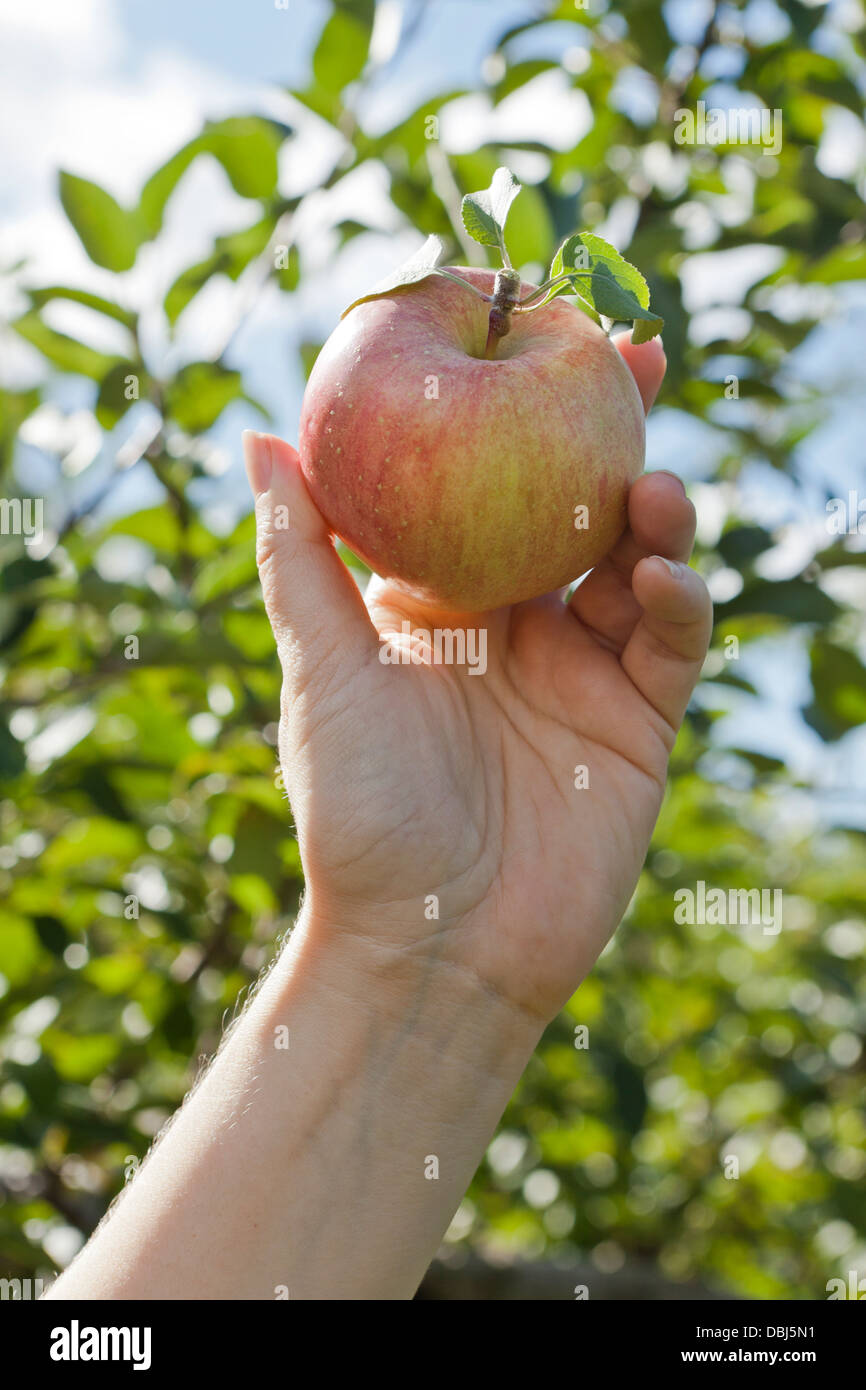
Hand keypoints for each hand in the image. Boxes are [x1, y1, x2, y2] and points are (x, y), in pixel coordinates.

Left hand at [245, 335, 711, 1027]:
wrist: (427, 945)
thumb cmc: (358, 810)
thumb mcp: (320, 670)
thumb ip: (299, 556)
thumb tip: (261, 437)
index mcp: (444, 602)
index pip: (490, 484)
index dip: (517, 412)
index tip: (534, 334)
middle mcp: (519, 625)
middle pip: (577, 505)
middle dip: (609, 432)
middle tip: (631, 357)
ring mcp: (584, 672)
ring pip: (639, 564)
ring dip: (653, 516)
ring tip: (647, 490)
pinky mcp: (638, 726)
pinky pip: (673, 646)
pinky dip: (680, 602)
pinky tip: (669, 574)